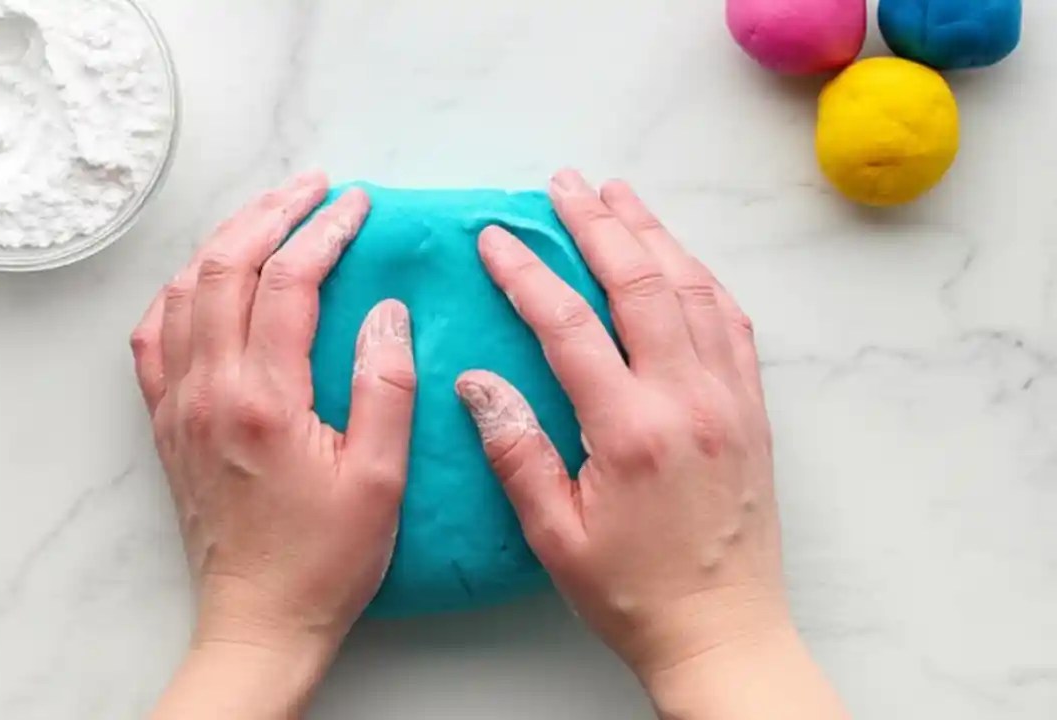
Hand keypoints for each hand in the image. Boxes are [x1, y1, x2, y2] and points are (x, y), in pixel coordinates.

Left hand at [131, 173, 415, 717]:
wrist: (260, 620)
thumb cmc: (325, 560)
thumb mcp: (379, 480)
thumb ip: (385, 388)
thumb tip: (384, 311)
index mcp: (263, 399)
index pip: (289, 281)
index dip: (326, 231)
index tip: (359, 205)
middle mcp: (208, 390)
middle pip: (225, 266)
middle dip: (272, 212)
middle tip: (314, 187)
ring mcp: (178, 405)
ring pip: (184, 291)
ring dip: (224, 240)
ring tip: (267, 216)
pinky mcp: (166, 424)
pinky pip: (153, 338)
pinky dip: (178, 293)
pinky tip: (201, 282)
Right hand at [457, 170, 846, 717]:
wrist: (723, 629)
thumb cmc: (633, 592)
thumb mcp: (556, 535)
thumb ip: (517, 452)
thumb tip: (478, 381)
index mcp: (631, 431)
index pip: (570, 324)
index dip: (527, 272)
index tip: (496, 238)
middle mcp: (688, 400)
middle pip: (641, 284)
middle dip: (597, 225)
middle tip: (564, 185)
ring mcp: (730, 399)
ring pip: (694, 289)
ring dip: (653, 235)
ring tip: (618, 195)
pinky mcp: (752, 409)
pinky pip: (731, 322)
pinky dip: (701, 277)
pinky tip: (679, 259)